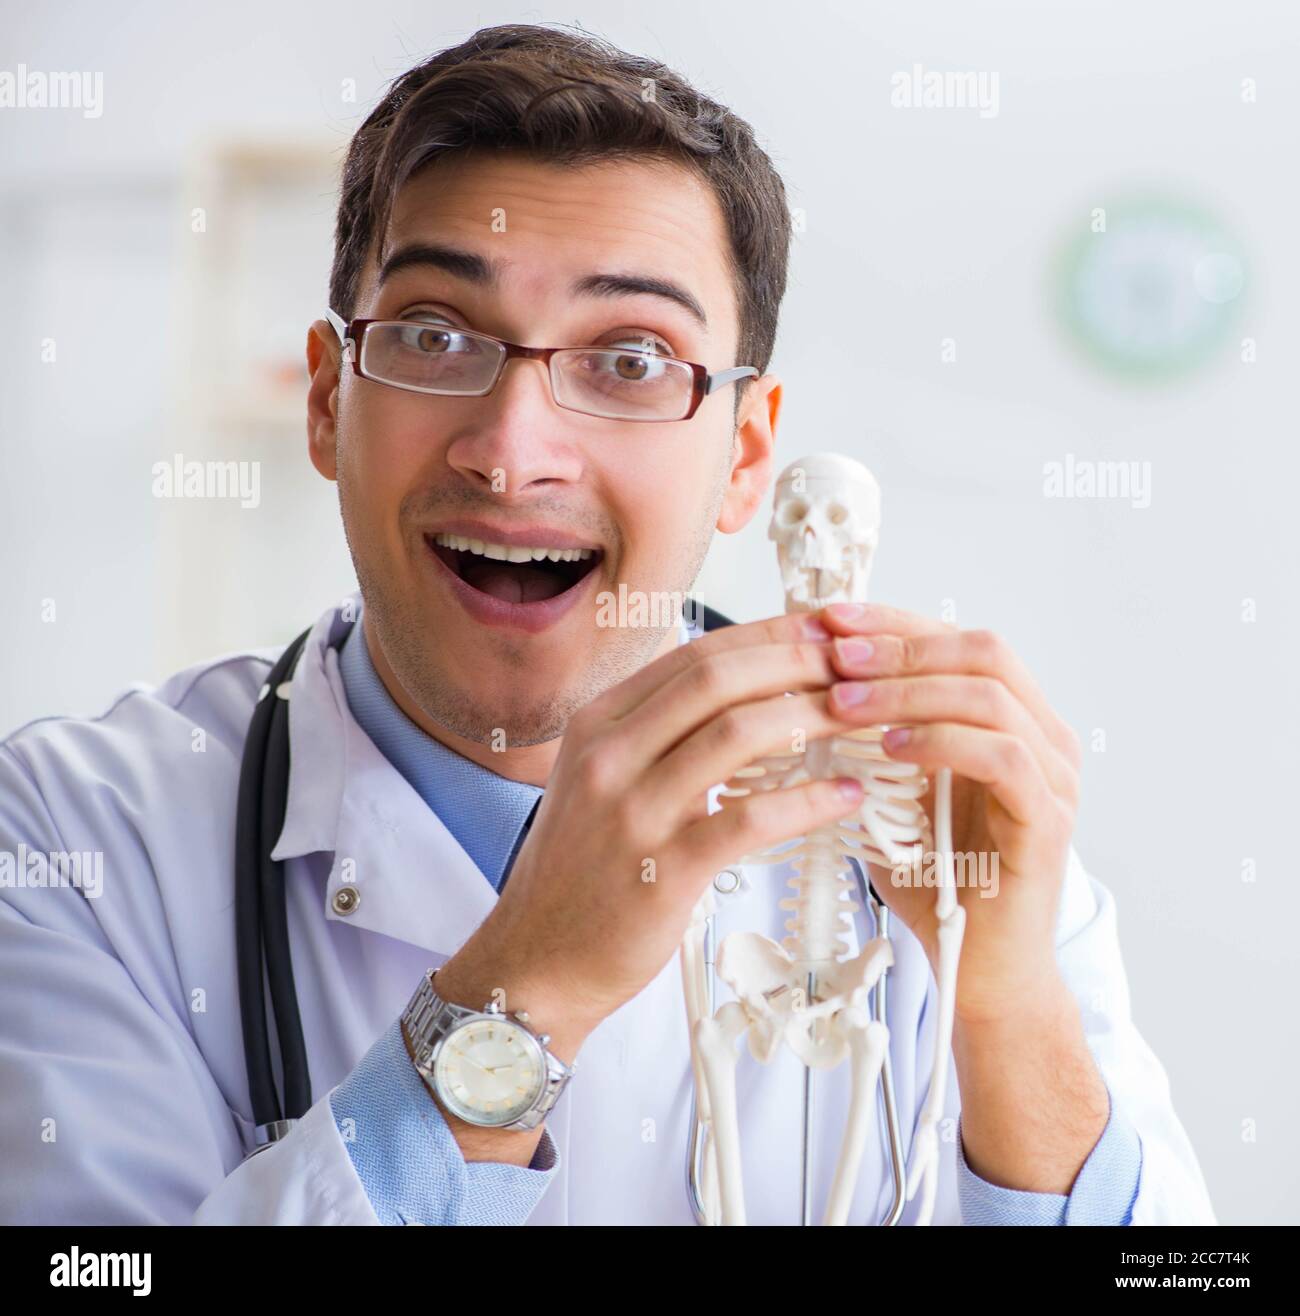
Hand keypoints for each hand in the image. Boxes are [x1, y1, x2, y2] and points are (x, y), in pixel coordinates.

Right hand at [443, 612, 872, 1051]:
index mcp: (597, 723)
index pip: (694, 655)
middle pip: (718, 679)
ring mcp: (632, 811)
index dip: (768, 636)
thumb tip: (739, 691)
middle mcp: (608, 755)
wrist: (537, 960)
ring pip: (736, 735)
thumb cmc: (582, 871)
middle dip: (796, 661)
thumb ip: (653, 733)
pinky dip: (808, 801)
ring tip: (860, 717)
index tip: (821, 630)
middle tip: (854, 663)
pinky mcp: (663, 870)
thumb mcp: (598, 779)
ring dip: (811, 717)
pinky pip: (750, 819)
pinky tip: (844, 796)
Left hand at [820, 602, 1082, 1024]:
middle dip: (900, 645)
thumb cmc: (931, 879)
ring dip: (908, 691)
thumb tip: (801, 683)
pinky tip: (889, 749)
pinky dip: (941, 741)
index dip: (892, 621)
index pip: (955, 639)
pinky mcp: (1049, 819)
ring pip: (990, 695)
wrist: (977, 969)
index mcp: (1009, 718)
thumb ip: (869, 738)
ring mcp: (1054, 775)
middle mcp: (1043, 735)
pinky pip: (1002, 756)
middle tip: (834, 654)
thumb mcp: (891, 791)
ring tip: (842, 703)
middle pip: (981, 650)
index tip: (828, 619)